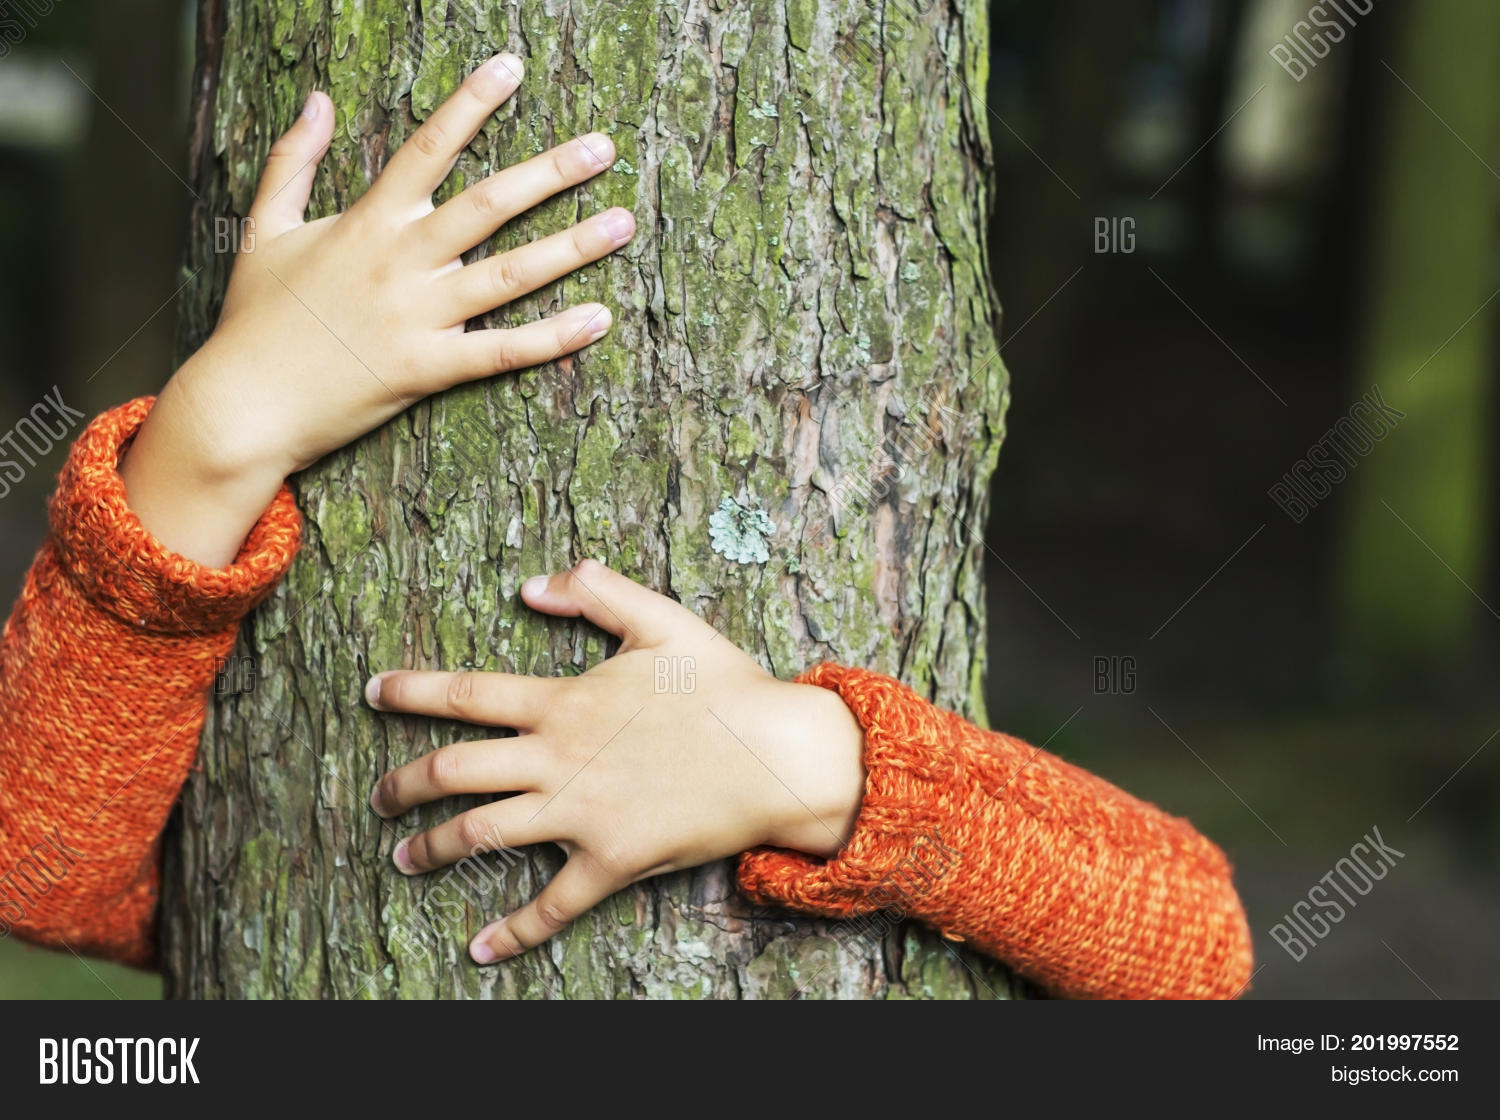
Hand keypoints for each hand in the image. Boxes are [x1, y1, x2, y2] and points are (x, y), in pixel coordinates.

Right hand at [121, 54, 634, 565]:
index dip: (472, 103)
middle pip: (490, 204)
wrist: (243, 404)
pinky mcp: (428, 370)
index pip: (429, 147)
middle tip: (603, 147)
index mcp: (368, 222)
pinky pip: (502, 351)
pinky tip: (599, 319)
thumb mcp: (265, 228)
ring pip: (510, 274)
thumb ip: (294, 160)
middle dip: (551, 171)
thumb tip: (317, 99)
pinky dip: (553, 338)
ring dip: (572, 247)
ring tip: (624, 222)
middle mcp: (401, 262)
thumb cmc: (255, 319)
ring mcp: (418, 317)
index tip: (512, 68)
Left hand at [364, 560, 866, 963]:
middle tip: (378, 797)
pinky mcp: (611, 860)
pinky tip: (480, 949)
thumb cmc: (725, 685)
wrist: (777, 753)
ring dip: (432, 848)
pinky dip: (512, 931)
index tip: (373, 691)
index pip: (467, 694)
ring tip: (402, 857)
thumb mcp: (663, 619)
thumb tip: (532, 584)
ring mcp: (580, 813)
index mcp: (564, 701)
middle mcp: (557, 758)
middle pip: (453, 770)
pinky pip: (552, 904)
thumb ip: (596, 592)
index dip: (411, 691)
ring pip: (481, 834)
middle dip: (401, 785)